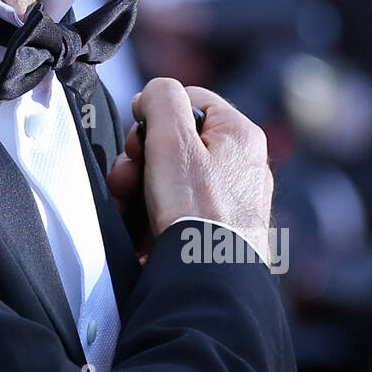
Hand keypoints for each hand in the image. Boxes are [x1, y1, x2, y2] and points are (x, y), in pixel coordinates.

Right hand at [107, 77, 273, 262]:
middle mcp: (243, 164)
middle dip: (141, 159)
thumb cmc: (196, 209)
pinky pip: (180, 208)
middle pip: (176, 142)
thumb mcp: (171, 138)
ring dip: (141, 189)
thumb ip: (161, 98)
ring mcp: (233, 199)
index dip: (155, 115)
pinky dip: (155, 215)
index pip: (190, 98)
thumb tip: (153, 94)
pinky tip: (141, 230)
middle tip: (127, 178)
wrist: (211, 277)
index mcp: (240, 134)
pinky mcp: (221, 229)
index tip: (139, 139)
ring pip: (173, 176)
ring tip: (129, 210)